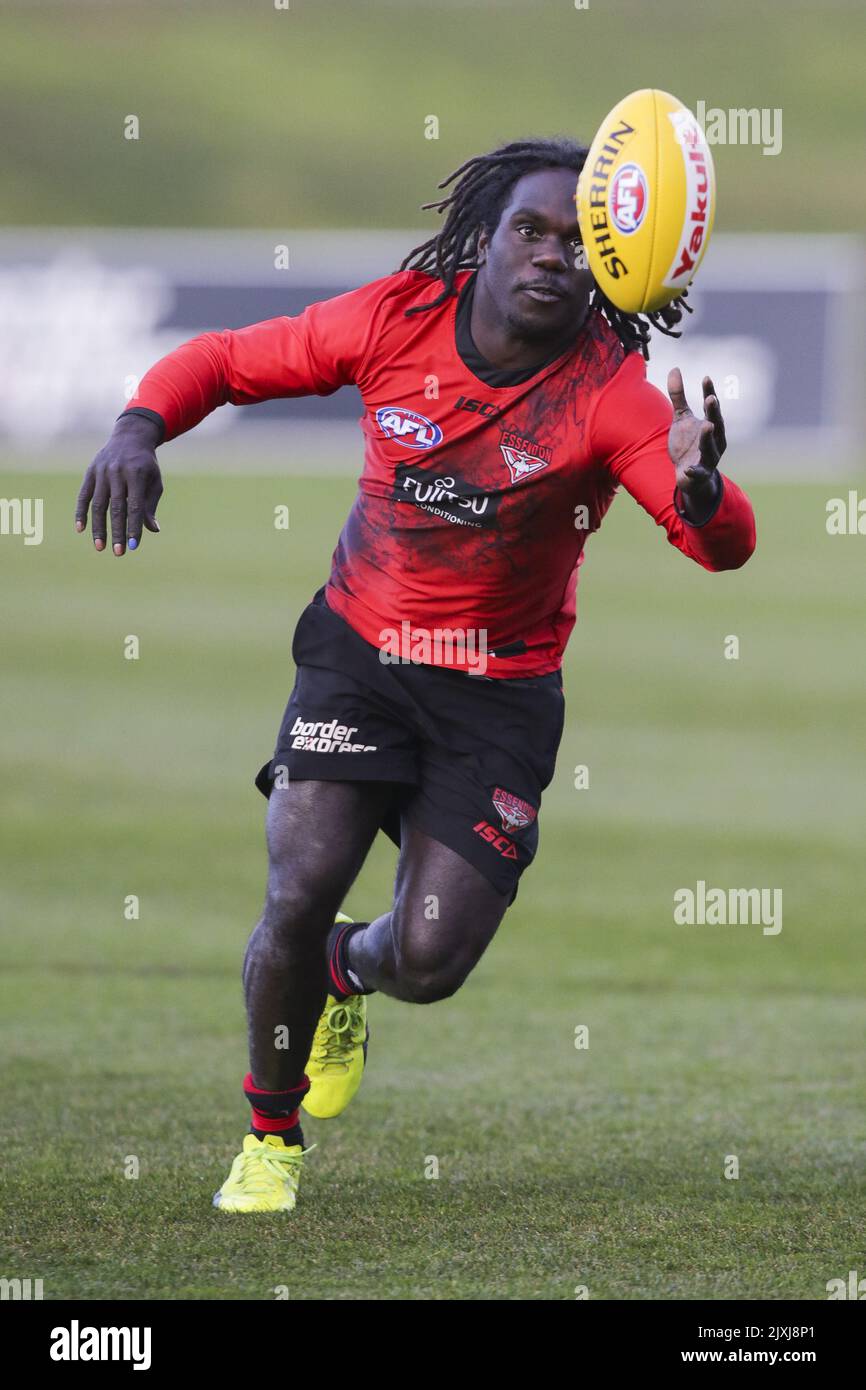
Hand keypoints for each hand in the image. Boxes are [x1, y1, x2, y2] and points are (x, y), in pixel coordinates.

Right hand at [75, 414, 163, 554]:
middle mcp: (117, 473)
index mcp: (136, 475)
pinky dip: (81, 512)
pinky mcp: (90, 473)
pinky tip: (80, 529)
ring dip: (98, 527)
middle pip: (116, 508)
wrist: (130, 437)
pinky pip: (83, 495)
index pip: (135, 507)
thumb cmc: (146, 464)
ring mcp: (101, 472)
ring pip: (98, 504)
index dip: (134, 527)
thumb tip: (152, 530)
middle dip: (117, 532)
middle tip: (118, 553)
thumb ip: (150, 505)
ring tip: (99, 547)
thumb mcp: (154, 482)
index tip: (133, 546)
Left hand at [666, 367, 726, 498]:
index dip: (709, 392)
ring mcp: (709, 458)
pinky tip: (687, 469)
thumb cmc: (688, 443)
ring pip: (710, 447)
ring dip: (708, 437)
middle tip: (711, 399)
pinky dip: (694, 471)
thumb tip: (675, 368)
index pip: (711, 406)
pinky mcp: (700, 474)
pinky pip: (698, 473)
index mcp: (711, 424)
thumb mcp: (681, 418)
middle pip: (716, 424)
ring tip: (706, 425)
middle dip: (714, 412)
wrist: (687, 474)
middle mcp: (715, 440)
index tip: (706, 377)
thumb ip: (678, 395)